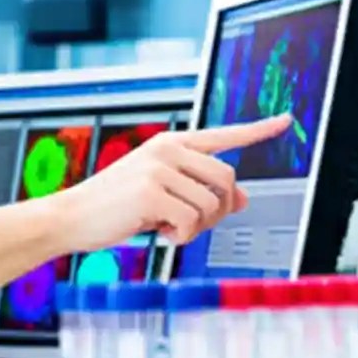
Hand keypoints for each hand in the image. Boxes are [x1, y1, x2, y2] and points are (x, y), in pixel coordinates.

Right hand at [48, 115, 290, 250]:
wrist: (72, 217)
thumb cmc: (114, 207)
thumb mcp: (162, 196)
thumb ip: (200, 192)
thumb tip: (243, 199)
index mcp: (170, 144)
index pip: (223, 134)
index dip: (258, 130)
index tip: (286, 121)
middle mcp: (167, 149)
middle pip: (227, 177)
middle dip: (220, 209)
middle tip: (194, 224)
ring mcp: (159, 167)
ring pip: (212, 203)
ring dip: (198, 227)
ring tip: (169, 227)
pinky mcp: (152, 191)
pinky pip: (192, 221)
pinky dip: (182, 237)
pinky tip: (160, 233)